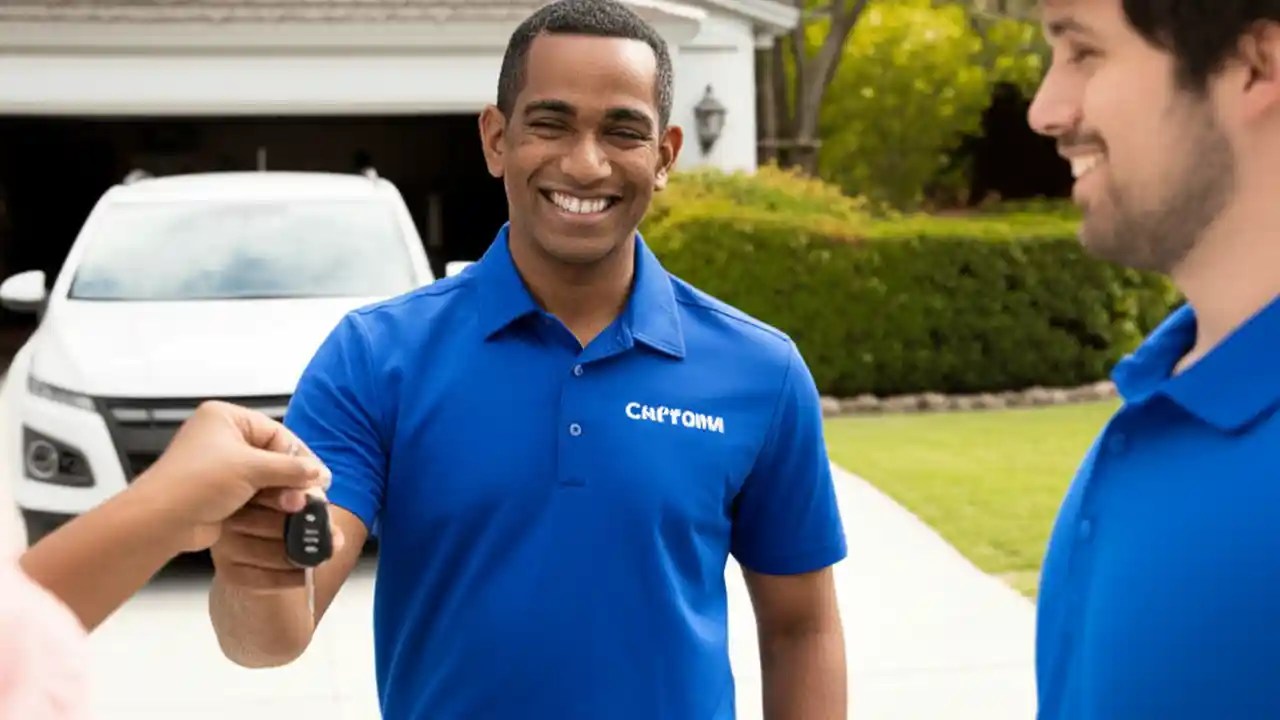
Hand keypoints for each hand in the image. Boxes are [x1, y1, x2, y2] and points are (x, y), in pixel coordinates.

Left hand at [128, 400, 332, 554]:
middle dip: (292, 478)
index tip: (319, 475)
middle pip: (273, 456)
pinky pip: (254, 494)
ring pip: (265, 478)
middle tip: (310, 495)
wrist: (160, 522)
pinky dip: (268, 504)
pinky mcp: (219, 492)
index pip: (276, 433)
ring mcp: (220, 467)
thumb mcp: (251, 468)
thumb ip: (290, 468)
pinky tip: (282, 515)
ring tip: (295, 508)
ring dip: (282, 494)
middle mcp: (222, 439)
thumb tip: (318, 472)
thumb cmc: (195, 483)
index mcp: (225, 418)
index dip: (300, 455)